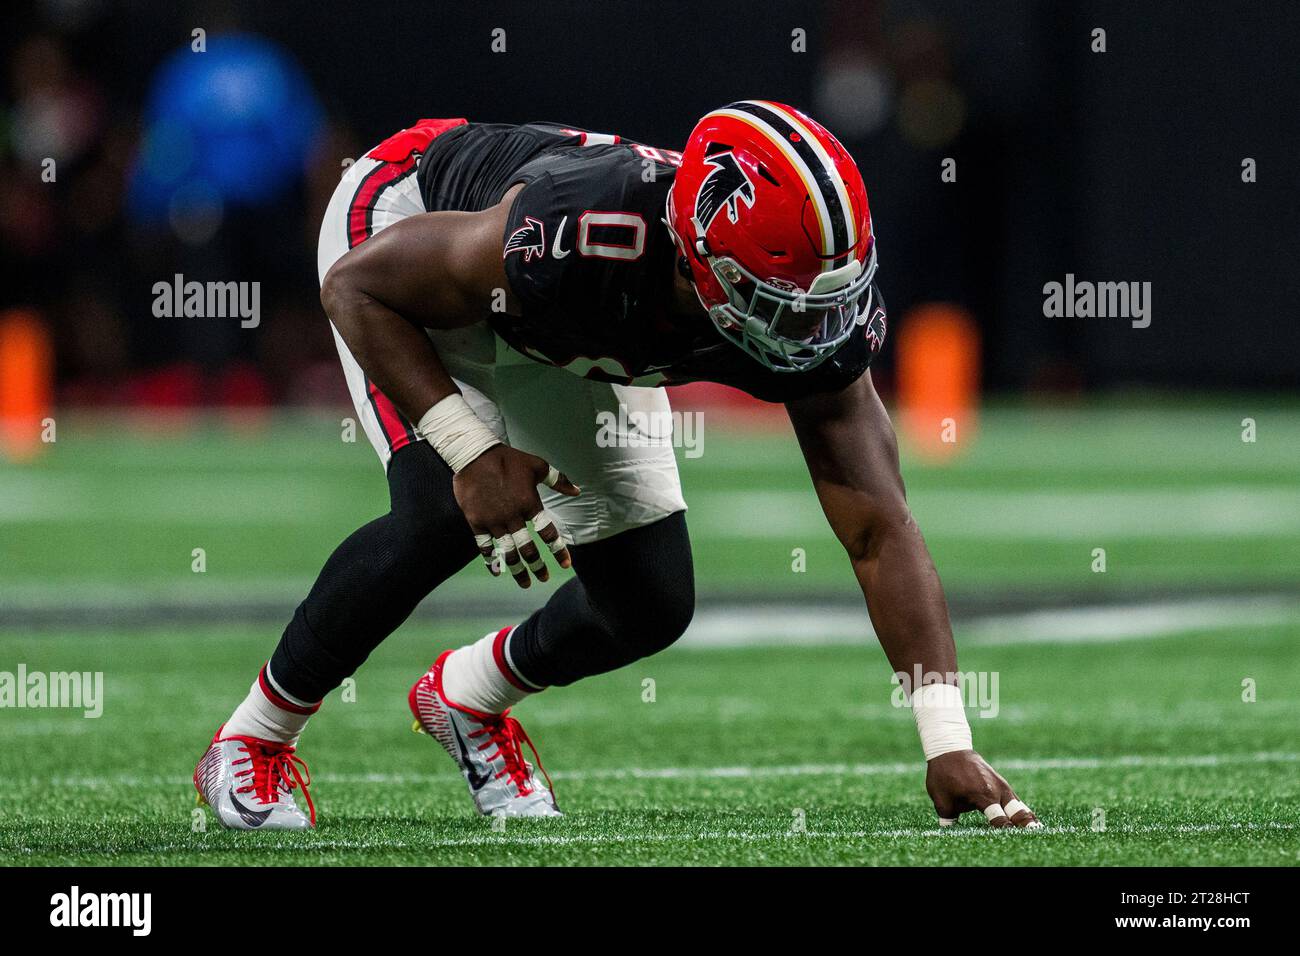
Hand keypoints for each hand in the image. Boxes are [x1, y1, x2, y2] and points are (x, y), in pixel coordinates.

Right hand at [453, 445, 579, 587]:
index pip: (548, 533)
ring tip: (525, 582)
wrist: (474, 454)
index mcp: (530, 503)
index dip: (558, 550)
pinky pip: (484, 546)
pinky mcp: (476, 521)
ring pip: (507, 551)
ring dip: (517, 570)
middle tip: (543, 578)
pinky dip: (491, 560)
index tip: (566, 564)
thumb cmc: (509, 458)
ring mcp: (493, 520)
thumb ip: (558, 479)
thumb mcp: (537, 465)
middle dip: (537, 566)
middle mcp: (513, 516)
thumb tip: (577, 491)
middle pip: (528, 548)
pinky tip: (497, 571)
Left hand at [925, 750, 1041, 828]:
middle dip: (1026, 824)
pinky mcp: (1001, 784)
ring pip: (1019, 805)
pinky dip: (1022, 811)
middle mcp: (996, 791)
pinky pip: (1015, 800)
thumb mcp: (942, 800)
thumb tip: (949, 832)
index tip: (1010, 839)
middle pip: (1016, 812)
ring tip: (1038, 830)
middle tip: (1036, 834)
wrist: (950, 750)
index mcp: (982, 796)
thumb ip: (949, 819)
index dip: (1005, 830)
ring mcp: (1001, 786)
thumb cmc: (944, 775)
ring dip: (1027, 818)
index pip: (999, 819)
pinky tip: (1030, 821)